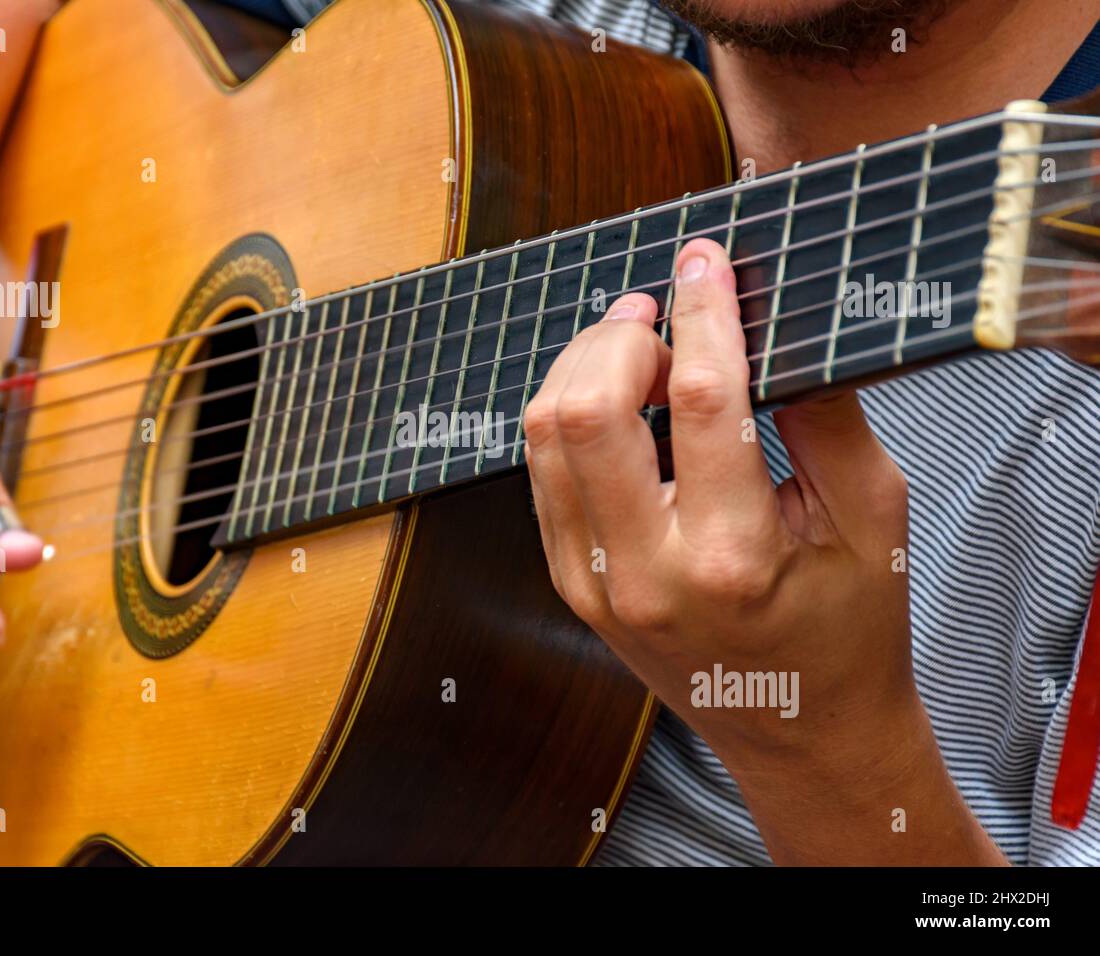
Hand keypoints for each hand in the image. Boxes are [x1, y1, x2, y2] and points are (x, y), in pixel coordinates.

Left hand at [524, 238, 1003, 863]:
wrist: (801, 732)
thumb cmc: (849, 628)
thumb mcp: (872, 517)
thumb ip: (824, 413)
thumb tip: (770, 319)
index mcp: (733, 557)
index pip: (702, 399)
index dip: (703, 311)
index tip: (704, 260)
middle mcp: (644, 573)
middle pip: (584, 410)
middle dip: (619, 337)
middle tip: (659, 313)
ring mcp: (593, 584)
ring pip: (544, 436)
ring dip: (583, 369)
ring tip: (638, 349)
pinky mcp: (571, 586)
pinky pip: (542, 476)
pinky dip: (569, 419)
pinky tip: (615, 403)